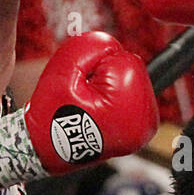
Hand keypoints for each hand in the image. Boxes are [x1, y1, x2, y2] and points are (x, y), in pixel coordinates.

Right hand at [0, 32, 158, 192]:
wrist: (46, 149)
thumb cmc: (52, 114)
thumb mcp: (62, 73)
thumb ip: (87, 47)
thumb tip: (111, 44)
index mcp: (132, 110)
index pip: (122, 58)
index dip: (95, 66)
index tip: (82, 88)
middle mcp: (147, 122)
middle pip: (131, 68)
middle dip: (105, 75)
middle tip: (84, 99)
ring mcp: (146, 128)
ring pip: (130, 79)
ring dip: (110, 86)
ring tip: (90, 108)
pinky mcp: (142, 129)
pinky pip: (130, 94)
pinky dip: (114, 96)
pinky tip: (99, 111)